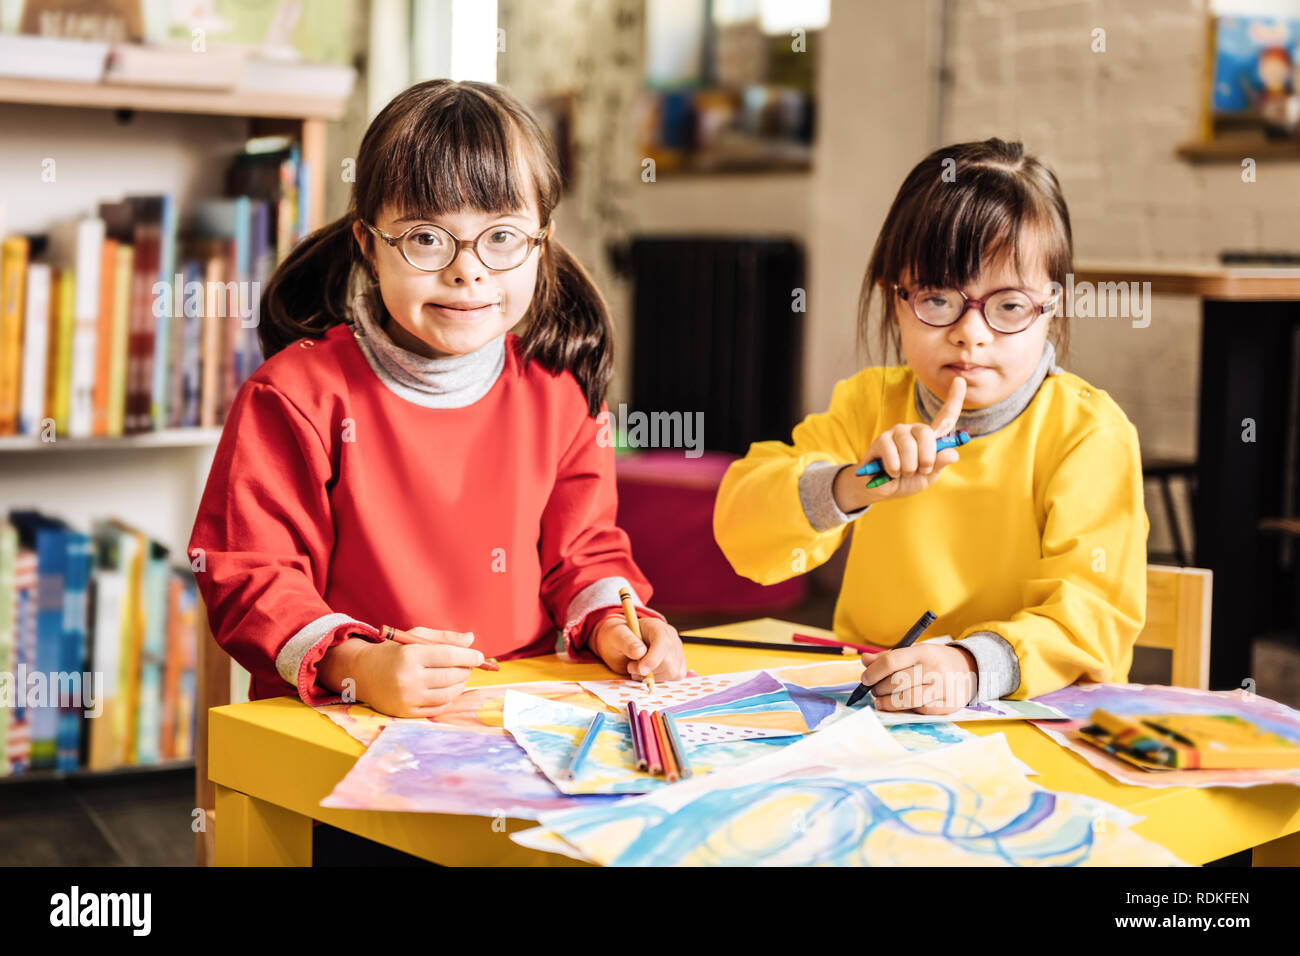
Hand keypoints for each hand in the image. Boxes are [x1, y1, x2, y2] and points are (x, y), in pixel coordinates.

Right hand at [328, 627, 484, 717]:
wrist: (362, 673)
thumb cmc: (394, 652)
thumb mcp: (415, 637)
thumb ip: (444, 638)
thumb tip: (471, 639)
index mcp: (410, 655)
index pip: (449, 656)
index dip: (469, 656)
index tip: (480, 656)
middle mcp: (408, 678)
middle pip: (451, 676)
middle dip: (465, 670)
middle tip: (468, 665)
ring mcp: (407, 698)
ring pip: (448, 694)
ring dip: (459, 684)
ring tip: (458, 676)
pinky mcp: (406, 712)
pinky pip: (438, 707)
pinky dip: (448, 698)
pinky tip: (447, 689)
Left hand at [589, 614, 687, 681]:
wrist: (623, 643)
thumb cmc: (619, 637)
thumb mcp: (616, 635)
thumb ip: (626, 641)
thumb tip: (639, 652)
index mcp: (656, 626)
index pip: (663, 642)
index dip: (653, 659)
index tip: (640, 669)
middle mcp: (670, 637)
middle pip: (669, 661)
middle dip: (648, 670)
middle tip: (631, 667)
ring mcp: (677, 649)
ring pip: (672, 671)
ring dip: (653, 676)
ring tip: (638, 668)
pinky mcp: (679, 662)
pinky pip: (675, 676)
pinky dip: (660, 678)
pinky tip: (649, 671)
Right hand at [833, 374, 966, 513]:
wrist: (882, 490)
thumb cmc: (907, 480)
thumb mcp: (928, 477)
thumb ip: (939, 464)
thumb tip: (953, 453)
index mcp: (930, 438)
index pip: (945, 416)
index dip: (954, 399)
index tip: (960, 380)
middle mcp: (914, 430)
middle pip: (927, 434)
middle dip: (926, 458)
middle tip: (921, 471)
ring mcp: (896, 433)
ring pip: (909, 447)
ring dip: (909, 468)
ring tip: (904, 473)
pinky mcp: (881, 440)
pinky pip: (892, 454)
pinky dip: (895, 469)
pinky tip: (891, 472)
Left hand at [859, 643, 977, 714]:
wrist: (969, 669)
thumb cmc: (933, 661)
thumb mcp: (915, 652)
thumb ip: (888, 657)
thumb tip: (864, 660)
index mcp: (924, 652)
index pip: (891, 661)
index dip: (873, 672)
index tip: (864, 679)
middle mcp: (935, 669)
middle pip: (897, 682)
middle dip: (878, 688)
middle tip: (874, 691)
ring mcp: (943, 688)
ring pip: (906, 699)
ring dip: (888, 703)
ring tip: (881, 701)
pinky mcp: (948, 705)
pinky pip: (920, 710)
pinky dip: (906, 709)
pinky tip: (901, 706)